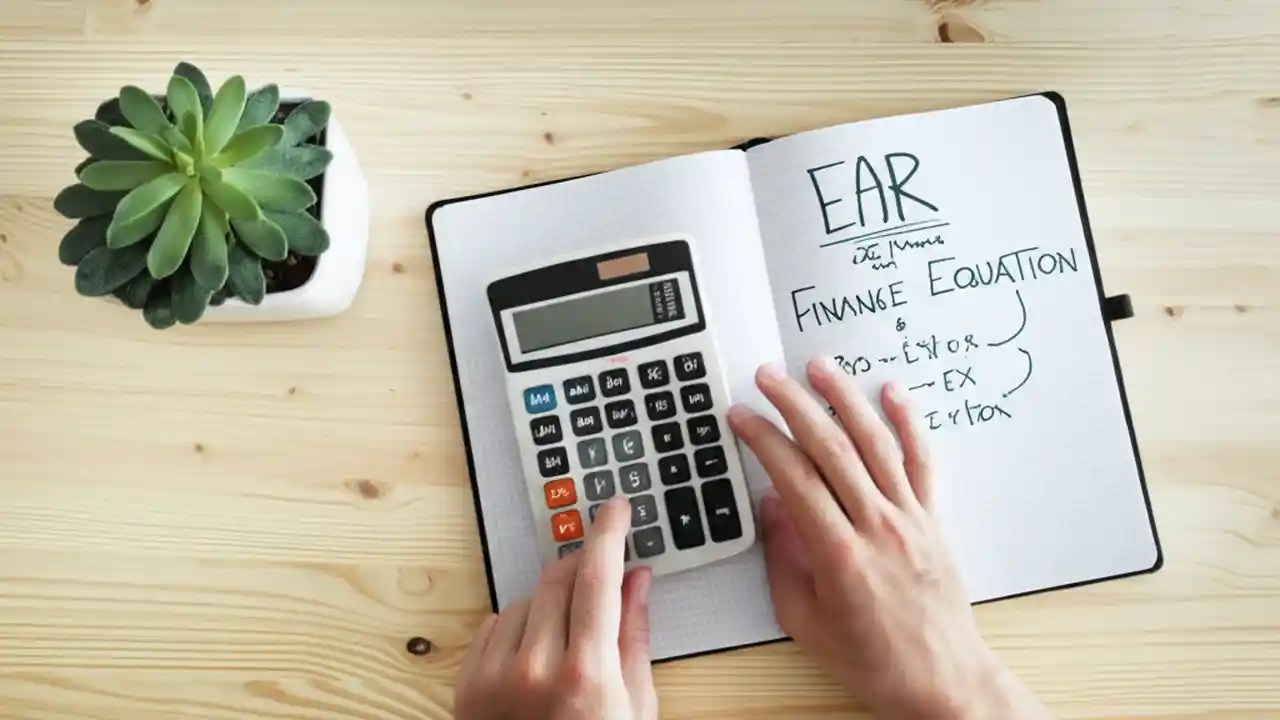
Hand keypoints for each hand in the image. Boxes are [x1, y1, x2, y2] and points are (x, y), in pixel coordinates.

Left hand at [454, 497, 657, 719]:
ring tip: (570, 646)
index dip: (609, 532)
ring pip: (525, 601)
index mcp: (586, 674)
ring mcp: (494, 678)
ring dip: (551, 605)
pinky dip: (518, 629)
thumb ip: (634, 634)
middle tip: (603, 574)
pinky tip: (537, 660)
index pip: (598, 576)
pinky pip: (494, 626)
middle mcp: (535, 668)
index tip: (615, 506)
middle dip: (583, 568)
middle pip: (558, 580)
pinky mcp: (467, 687)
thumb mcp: (635, 707)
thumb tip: (639, 578)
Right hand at [728, 358, 1051, 719]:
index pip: (794, 477)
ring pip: (875, 443)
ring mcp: (910, 518)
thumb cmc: (872, 661)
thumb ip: (784, 560)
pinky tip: (893, 392)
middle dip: (794, 405)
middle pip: (830, 448)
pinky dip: (908, 422)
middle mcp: (877, 526)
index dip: (763, 439)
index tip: (742, 417)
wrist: (941, 679)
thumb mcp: (805, 622)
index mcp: (839, 554)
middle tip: (768, 377)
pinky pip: (922, 460)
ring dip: (844, 399)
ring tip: (819, 366)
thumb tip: (773, 507)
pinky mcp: (933, 518)